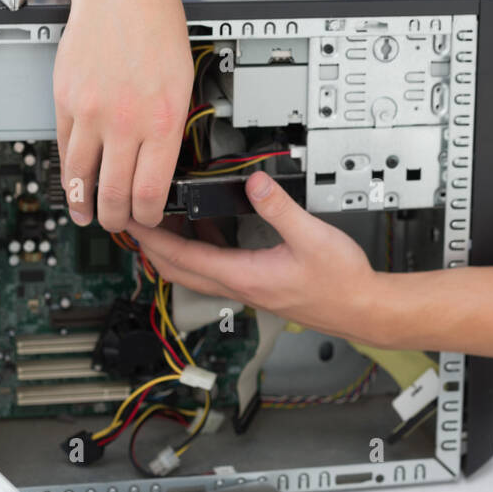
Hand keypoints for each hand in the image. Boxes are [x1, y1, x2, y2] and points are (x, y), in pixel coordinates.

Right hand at [54, 0, 194, 231]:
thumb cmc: (159, 27)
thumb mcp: (183, 82)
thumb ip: (170, 126)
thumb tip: (162, 167)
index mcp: (164, 119)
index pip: (151, 191)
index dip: (149, 216)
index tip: (149, 220)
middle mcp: (126, 119)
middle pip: (114, 194)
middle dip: (117, 219)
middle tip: (119, 225)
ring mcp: (91, 111)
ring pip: (82, 177)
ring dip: (85, 203)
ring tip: (88, 215)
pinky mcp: (66, 100)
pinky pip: (65, 148)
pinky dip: (70, 171)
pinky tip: (75, 181)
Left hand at [126, 171, 382, 340]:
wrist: (362, 307)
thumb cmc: (340, 282)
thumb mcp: (311, 236)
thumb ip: (279, 208)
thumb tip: (253, 184)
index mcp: (243, 276)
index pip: (182, 258)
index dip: (151, 239)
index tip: (130, 220)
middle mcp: (238, 287)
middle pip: (177, 269)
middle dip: (151, 244)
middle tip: (135, 217)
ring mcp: (247, 288)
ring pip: (195, 271)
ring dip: (173, 248)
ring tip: (163, 219)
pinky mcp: (258, 284)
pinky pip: (216, 268)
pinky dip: (200, 249)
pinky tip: (208, 230)